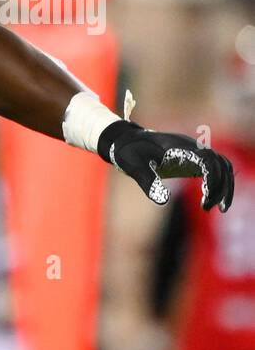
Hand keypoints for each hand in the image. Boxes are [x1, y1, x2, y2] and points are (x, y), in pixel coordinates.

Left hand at [99, 121, 235, 211]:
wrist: (124, 140)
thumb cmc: (127, 152)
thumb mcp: (133, 166)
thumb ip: (148, 181)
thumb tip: (163, 202)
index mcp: (179, 147)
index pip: (208, 161)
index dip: (213, 180)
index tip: (206, 200)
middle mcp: (191, 147)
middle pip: (220, 164)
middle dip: (221, 187)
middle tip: (210, 209)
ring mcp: (193, 151)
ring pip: (221, 165)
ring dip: (224, 185)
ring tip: (220, 208)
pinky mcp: (191, 158)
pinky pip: (213, 168)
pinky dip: (218, 182)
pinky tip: (212, 198)